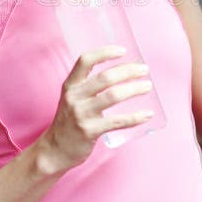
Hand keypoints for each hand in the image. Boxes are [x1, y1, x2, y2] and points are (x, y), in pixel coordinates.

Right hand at [38, 45, 153, 171]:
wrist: (54, 151)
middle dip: (128, 71)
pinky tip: (147, 115)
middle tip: (144, 69)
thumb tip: (120, 73)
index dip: (105, 52)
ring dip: (134, 89)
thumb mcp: (72, 99)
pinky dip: (135, 117)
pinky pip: (117, 121)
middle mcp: (74, 97)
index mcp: (70, 86)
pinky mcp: (90, 131)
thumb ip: (88, 87)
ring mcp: (81, 114)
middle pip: (105, 77)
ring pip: (113, 96)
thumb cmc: (68, 122)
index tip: (123, 51)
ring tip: (147, 86)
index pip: (85, 61)